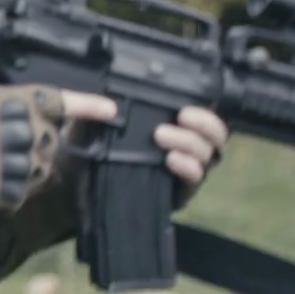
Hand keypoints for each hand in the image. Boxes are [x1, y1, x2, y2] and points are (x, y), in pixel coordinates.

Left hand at [60, 93, 229, 187]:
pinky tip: (171, 160)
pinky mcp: (180, 191)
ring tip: (161, 136)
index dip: (203, 113)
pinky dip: (187, 167)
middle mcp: (184, 146)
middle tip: (182, 117)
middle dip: (204, 125)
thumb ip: (95, 108)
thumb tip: (107, 102)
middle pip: (215, 136)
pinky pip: (194, 179)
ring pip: (206, 154)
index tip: (184, 109)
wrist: (79, 186)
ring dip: (189, 142)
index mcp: (171, 125)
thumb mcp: (91, 123)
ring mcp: (185, 170)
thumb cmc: (92, 147)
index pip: (203, 116)